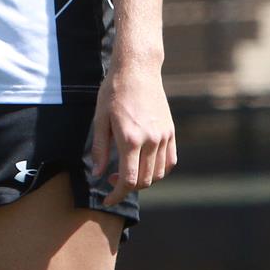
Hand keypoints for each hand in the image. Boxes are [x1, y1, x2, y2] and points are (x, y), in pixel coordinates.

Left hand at [89, 64, 177, 208]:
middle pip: (144, 180)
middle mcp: (151, 140)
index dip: (117, 195)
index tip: (107, 200)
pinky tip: (146, 166)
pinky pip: (170, 161)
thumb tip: (98, 175)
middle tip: (112, 180)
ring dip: (143, 181)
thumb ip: (100, 149)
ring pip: (158, 174)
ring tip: (127, 172)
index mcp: (131, 139)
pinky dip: (160, 171)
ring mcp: (164, 136)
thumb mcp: (100, 119)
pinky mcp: (171, 131)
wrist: (138, 69)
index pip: (128, 180)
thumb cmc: (114, 91)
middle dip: (127, 189)